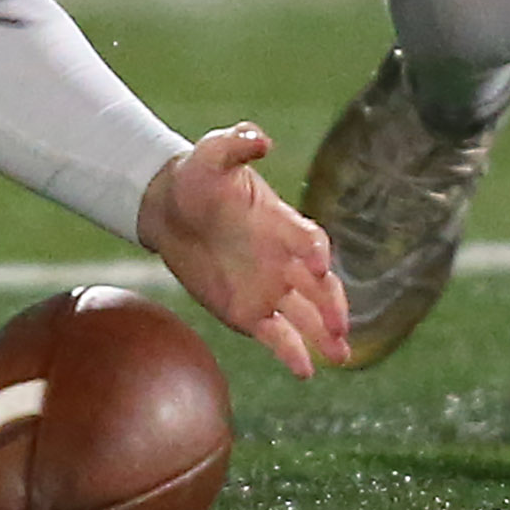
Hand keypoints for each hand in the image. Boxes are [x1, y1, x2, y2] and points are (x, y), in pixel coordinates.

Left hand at [137, 125, 349, 376]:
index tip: (317, 266)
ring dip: (325, 335)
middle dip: (334, 307)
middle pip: (320, 287)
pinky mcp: (248, 310)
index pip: (310, 240)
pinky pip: (276, 335)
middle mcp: (283, 259)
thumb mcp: (213, 154)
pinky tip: (305, 372)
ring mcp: (269, 287)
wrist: (167, 206)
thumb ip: (237, 144)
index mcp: (281, 224)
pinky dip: (291, 352)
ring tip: (341, 357)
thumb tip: (258, 137)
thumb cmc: (197, 177)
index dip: (315, 252)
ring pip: (306, 316)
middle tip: (342, 328)